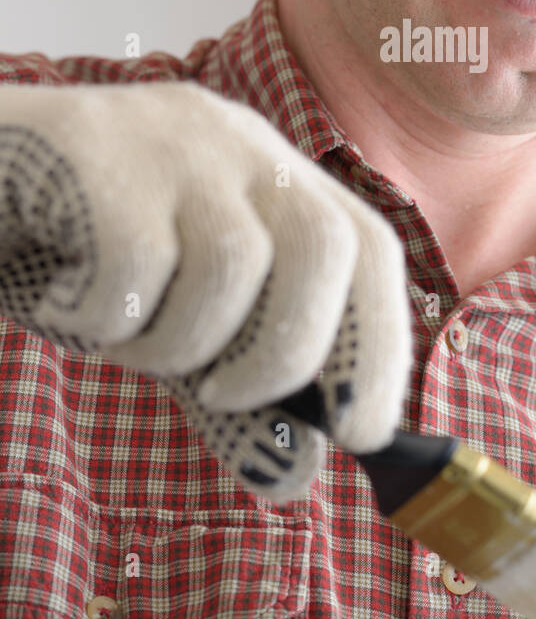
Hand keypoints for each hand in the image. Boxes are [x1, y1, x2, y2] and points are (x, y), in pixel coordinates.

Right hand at [0, 82, 412, 498]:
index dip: (382, 346)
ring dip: (179, 343)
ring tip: (126, 343)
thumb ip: (235, 394)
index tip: (361, 432)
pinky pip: (136, 266)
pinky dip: (106, 319)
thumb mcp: (175, 327)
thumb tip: (297, 478)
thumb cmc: (87, 259)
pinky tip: (70, 305)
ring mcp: (175, 141)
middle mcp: (241, 144)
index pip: (370, 248)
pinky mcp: (103, 152)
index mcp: (275, 178)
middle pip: (326, 244)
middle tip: (221, 399)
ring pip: (232, 262)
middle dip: (287, 354)